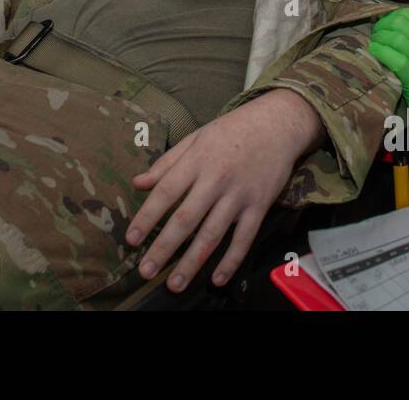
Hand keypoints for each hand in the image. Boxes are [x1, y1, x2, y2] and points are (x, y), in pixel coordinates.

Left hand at [126, 88, 323, 291]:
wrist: (276, 124)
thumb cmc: (231, 131)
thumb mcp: (195, 138)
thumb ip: (166, 164)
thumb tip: (138, 183)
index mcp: (196, 161)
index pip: (165, 192)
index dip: (147, 217)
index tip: (131, 240)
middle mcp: (215, 179)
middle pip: (186, 218)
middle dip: (164, 248)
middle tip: (146, 271)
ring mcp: (239, 194)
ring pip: (212, 234)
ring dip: (192, 262)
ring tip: (175, 284)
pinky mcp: (259, 206)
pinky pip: (244, 238)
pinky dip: (231, 260)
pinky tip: (217, 279)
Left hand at [369, 7, 408, 122]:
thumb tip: (390, 28)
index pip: (407, 15)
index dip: (389, 16)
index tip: (382, 24)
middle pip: (399, 23)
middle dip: (382, 27)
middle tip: (375, 36)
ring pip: (397, 39)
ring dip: (380, 39)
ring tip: (374, 45)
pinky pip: (397, 61)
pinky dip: (383, 53)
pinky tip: (374, 52)